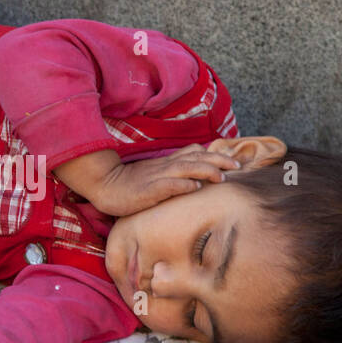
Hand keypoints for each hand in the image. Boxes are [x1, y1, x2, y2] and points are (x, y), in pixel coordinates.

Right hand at [85, 143, 239, 216]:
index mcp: (166, 163)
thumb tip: (195, 180)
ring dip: (206, 171)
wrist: (103, 185)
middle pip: (196, 157)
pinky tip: (196, 188)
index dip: (214, 154)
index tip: (232, 161)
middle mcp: (165, 166)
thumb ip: (172, 175)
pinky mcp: (148, 189)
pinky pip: (169, 185)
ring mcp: (157, 177)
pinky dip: (184, 185)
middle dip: (218, 160)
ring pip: (186, 168)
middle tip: (238, 165)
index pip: (194, 153)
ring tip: (222, 177)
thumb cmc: (128, 184)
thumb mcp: (152, 175)